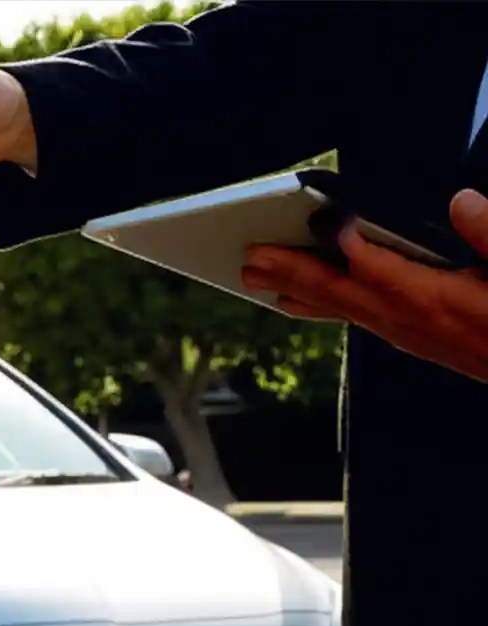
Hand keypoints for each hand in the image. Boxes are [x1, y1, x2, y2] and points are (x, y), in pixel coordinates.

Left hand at [240, 189, 487, 381]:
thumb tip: (463, 202)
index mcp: (436, 303)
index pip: (378, 269)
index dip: (346, 241)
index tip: (318, 216)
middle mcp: (411, 322)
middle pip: (340, 293)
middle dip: (292, 272)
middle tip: (248, 259)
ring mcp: (409, 334)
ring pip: (341, 309)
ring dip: (297, 290)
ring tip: (257, 278)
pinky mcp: (414, 338)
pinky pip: (356, 317)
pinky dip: (324, 305)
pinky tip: (304, 300)